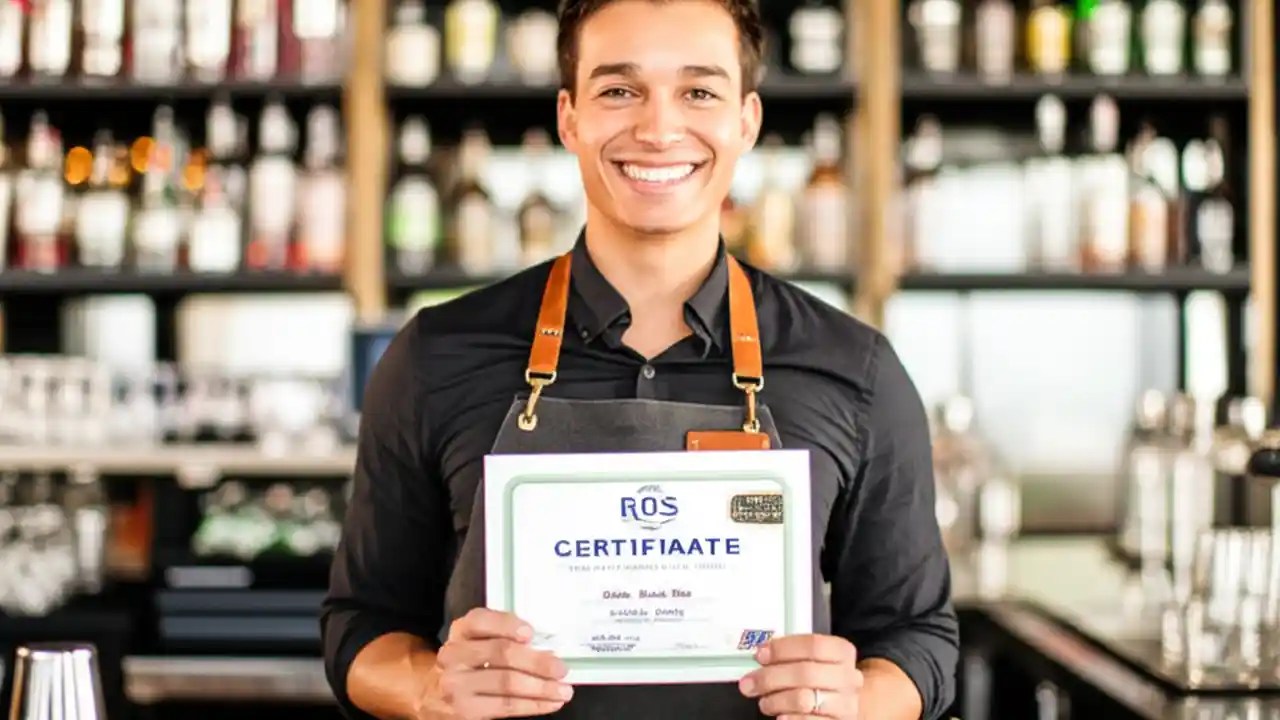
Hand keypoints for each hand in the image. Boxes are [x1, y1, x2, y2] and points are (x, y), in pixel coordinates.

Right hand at [424, 608, 573, 719]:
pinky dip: (533, 705)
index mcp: (461, 631)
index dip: (507, 625)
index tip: (531, 633)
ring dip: (541, 688)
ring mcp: (456, 685)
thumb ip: (503, 636)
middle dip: (537, 661)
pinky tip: (549, 703)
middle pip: (501, 653)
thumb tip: (547, 647)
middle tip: (561, 668)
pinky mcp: (464, 711)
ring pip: (507, 683)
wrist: (432, 694)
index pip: (480, 620)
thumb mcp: (477, 642)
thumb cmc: (468, 663)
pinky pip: (505, 706)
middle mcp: (454, 655)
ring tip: (563, 690)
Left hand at [738, 634, 863, 719]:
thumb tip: (762, 655)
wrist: (842, 706)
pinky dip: (791, 719)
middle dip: (771, 677)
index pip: (813, 645)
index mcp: (842, 653)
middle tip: (749, 682)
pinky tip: (781, 716)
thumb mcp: (812, 660)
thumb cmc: (822, 679)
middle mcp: (848, 677)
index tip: (760, 655)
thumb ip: (790, 655)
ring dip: (776, 700)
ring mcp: (846, 704)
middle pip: (805, 672)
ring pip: (804, 699)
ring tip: (765, 702)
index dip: (783, 649)